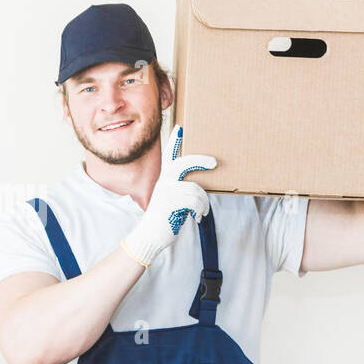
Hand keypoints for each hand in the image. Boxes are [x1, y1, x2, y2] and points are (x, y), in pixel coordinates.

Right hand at [120, 125, 216, 266]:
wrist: (150, 236)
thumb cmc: (163, 219)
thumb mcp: (170, 200)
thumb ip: (180, 190)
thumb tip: (198, 189)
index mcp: (164, 180)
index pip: (169, 156)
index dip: (174, 142)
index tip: (180, 128)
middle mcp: (164, 182)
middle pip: (183, 163)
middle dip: (200, 160)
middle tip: (214, 162)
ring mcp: (167, 191)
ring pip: (196, 189)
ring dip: (203, 203)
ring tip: (201, 212)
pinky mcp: (172, 202)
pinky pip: (195, 201)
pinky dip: (200, 210)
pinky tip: (197, 217)